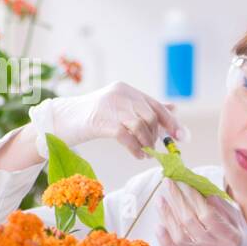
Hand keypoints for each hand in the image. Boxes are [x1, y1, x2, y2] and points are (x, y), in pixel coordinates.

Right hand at [29, 81, 185, 158]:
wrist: (64, 119)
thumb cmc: (95, 117)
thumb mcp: (121, 108)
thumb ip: (145, 108)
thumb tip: (174, 109)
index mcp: (127, 90)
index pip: (156, 105)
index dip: (171, 122)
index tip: (182, 138)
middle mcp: (121, 94)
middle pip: (150, 116)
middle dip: (155, 136)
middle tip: (154, 148)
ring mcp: (111, 106)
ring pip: (141, 126)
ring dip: (147, 143)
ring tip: (145, 153)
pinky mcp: (101, 121)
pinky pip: (126, 137)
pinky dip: (136, 149)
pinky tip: (138, 155)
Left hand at [155, 180, 246, 245]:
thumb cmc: (236, 241)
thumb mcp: (239, 222)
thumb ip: (224, 208)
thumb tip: (204, 193)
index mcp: (230, 238)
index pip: (207, 214)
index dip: (194, 198)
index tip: (184, 183)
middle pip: (190, 223)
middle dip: (177, 200)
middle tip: (168, 183)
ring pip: (179, 237)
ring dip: (167, 216)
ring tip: (160, 200)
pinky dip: (164, 241)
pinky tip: (158, 225)